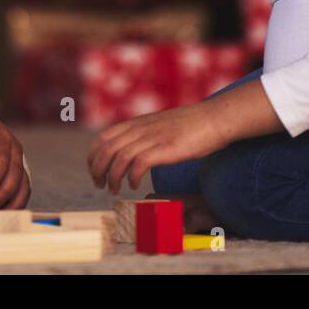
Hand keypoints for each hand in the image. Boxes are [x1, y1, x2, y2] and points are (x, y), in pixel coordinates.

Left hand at [0, 66, 29, 208]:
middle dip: (4, 191)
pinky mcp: (17, 170)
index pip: (2, 153)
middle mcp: (13, 147)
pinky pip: (22, 188)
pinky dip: (16, 202)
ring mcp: (17, 159)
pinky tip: (3, 214)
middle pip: (16, 171)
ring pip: (23, 182)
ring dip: (12, 200)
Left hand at [87, 101, 228, 194]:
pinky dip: (132, 177)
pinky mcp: (166, 148)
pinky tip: (134, 186)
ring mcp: (153, 138)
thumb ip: (144, 133)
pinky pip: (139, 163)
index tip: (95, 171)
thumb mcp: (160, 124)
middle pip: (106, 149)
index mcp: (138, 123)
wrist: (215, 118)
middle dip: (97, 170)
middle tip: (99, 185)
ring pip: (120, 158)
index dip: (93, 156)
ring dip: (112, 177)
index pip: (103, 138)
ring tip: (113, 190)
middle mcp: (141, 129)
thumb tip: (133, 148)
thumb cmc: (191, 125)